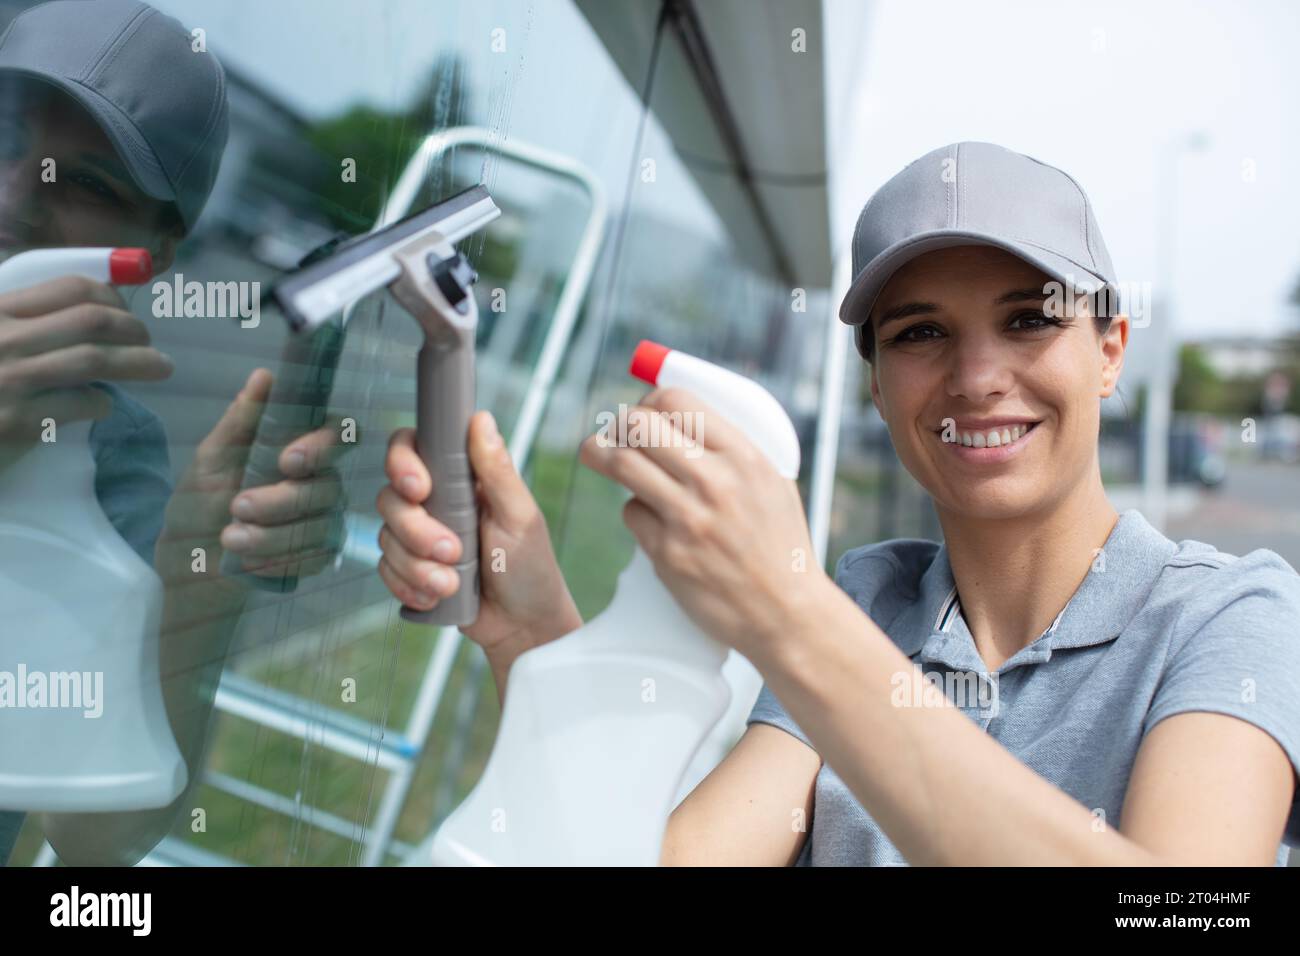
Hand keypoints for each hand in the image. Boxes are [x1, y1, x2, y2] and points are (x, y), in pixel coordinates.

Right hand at [0, 275, 172, 472]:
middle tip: (150, 343)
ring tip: (161, 367)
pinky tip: (102, 406)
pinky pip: (82, 404)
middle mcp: (2, 340)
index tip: (126, 310)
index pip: (69, 287)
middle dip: (134, 329)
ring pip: (95, 360)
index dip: (111, 296)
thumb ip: (29, 323)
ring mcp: (9, 381)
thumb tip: (102, 309)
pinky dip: (102, 403)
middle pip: (92, 321)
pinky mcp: (18, 422)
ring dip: (139, 362)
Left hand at [154, 368, 350, 622]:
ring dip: (273, 535)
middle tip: (236, 507)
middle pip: (329, 486)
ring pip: (322, 524)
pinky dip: (280, 559)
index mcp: (298, 449)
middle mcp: (320, 482)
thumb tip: (264, 376)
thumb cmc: (197, 505)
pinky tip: (250, 561)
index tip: (285, 461)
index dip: (323, 446)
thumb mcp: (210, 460)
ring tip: (231, 539)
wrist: (186, 564)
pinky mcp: (318, 556)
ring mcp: (323, 520)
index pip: (339, 434)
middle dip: (280, 501)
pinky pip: (316, 556)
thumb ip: (241, 421)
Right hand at [377, 410, 580, 660]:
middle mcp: (435, 501)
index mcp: (461, 478)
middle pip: (391, 497)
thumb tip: (480, 419)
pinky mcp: (409, 568)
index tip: (420, 489)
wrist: (522, 626)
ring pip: (385, 537)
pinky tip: (437, 597)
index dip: (403, 463)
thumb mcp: (520, 516)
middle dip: (416, 531)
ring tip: (453, 584)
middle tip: (453, 552)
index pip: (413, 448)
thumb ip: (497, 470)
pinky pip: (385, 570)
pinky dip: (409, 586)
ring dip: (417, 566)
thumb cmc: (530, 567)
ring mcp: (418, 535)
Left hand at [578, 387, 831, 665]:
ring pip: (621, 464)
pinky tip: (651, 520)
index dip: (648, 401)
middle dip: (617, 425)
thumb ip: (731, 451)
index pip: (676, 400)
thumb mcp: (772, 483)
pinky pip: (631, 513)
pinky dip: (634, 511)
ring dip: (600, 455)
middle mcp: (715, 482)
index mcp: (744, 456)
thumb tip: (681, 420)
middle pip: (639, 425)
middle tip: (614, 436)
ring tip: (596, 455)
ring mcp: (689, 518)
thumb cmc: (780, 546)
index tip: (642, 413)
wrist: (787, 613)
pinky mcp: (668, 554)